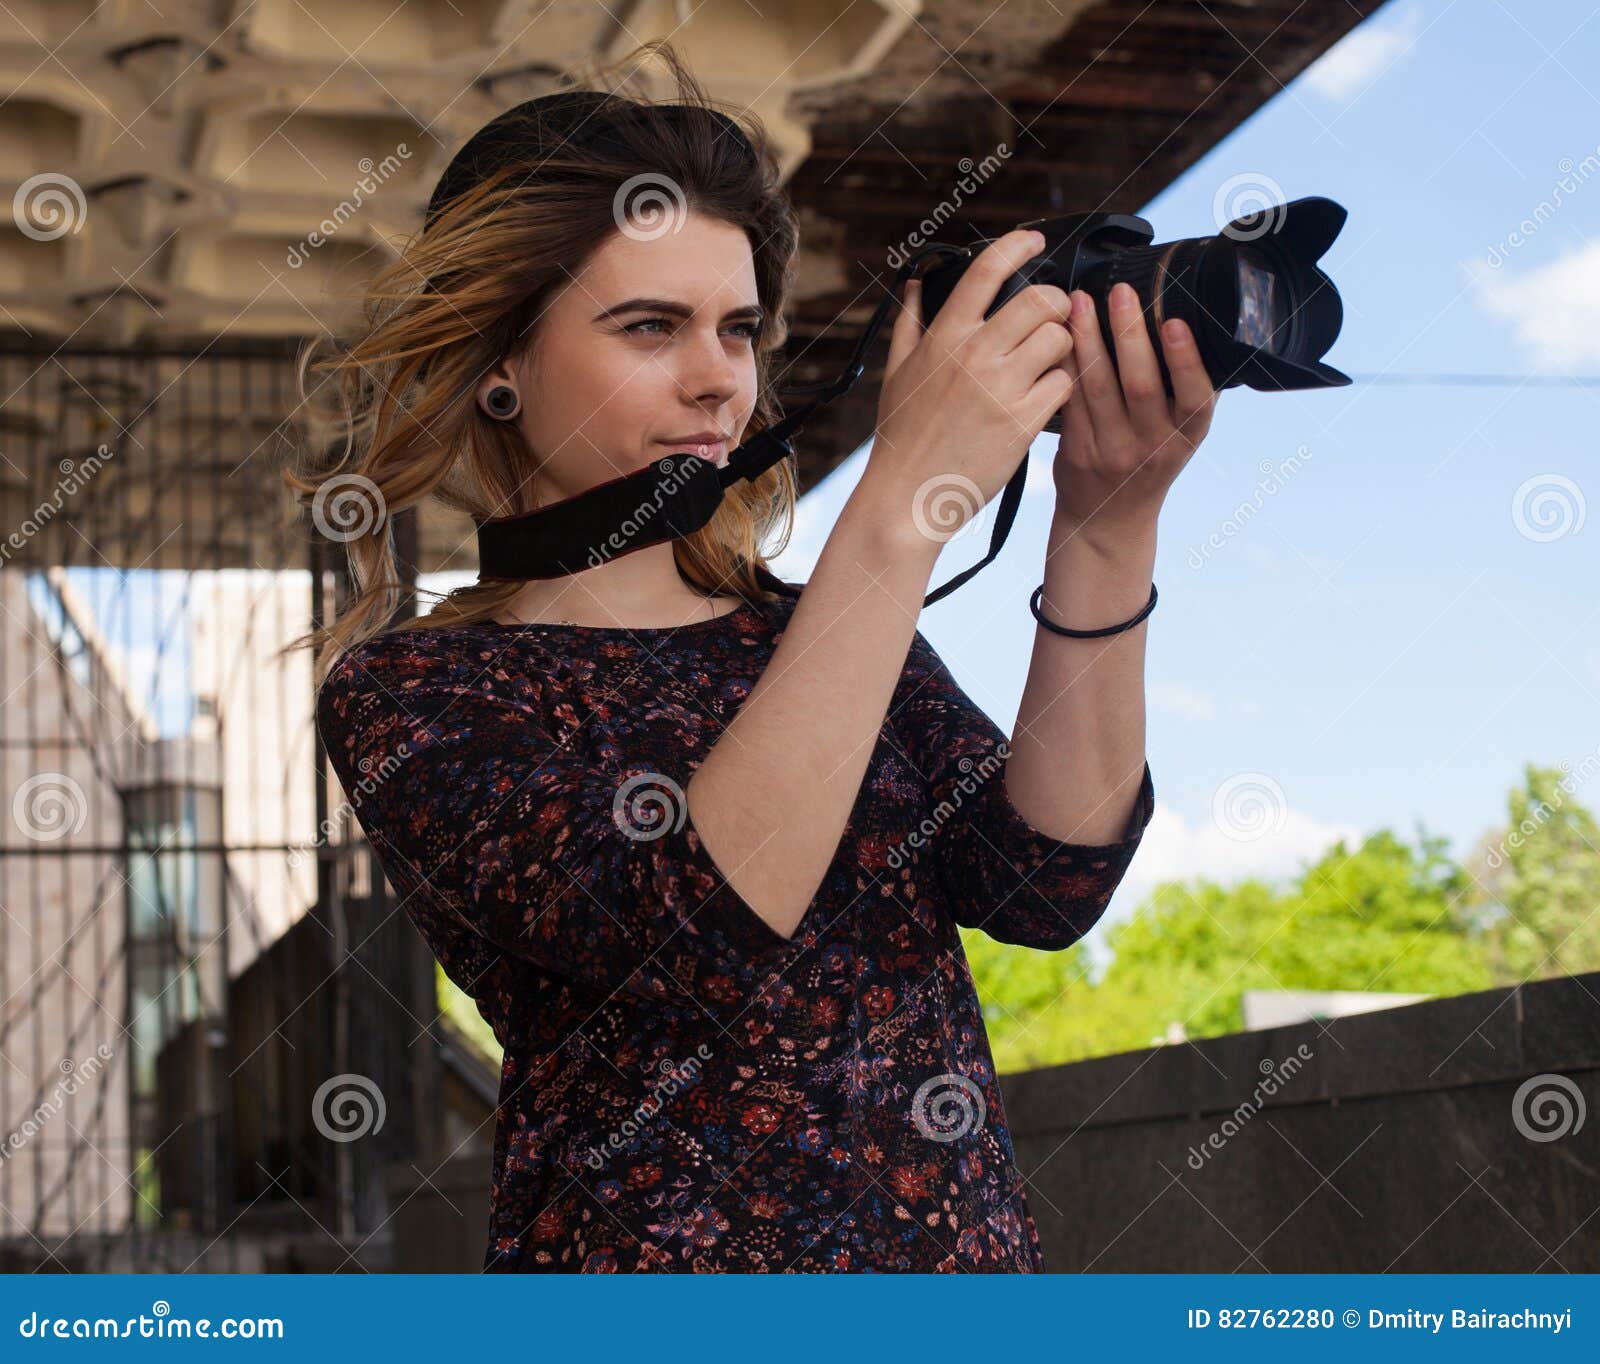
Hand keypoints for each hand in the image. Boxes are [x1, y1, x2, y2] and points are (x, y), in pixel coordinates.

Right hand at [862, 229, 1075, 541]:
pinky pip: (1065, 384)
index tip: (1036, 241)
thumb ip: (910, 322)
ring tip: (1050, 362)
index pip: (987, 269)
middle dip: (1057, 303)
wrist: (908, 496)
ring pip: (1060, 339)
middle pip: (1042, 299)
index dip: (1019, 245)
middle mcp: (975, 354)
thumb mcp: (897, 373)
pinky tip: (1048, 396)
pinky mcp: (1022, 422)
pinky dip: (1063, 387)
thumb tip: (918, 282)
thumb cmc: (901, 437)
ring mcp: (1001, 388)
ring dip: (1064, 346)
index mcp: (945, 336)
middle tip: (1055, 317)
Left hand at [1053, 281, 1216, 542]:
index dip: (1186, 361)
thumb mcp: (1177, 436)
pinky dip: (1065, 365)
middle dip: (1130, 334)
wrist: (1107, 522)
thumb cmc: (1145, 465)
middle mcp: (1152, 447)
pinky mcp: (1077, 453)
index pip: (1195, 398)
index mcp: (1185, 437)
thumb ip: (1179, 394)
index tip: (1175, 322)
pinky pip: (1070, 401)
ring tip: (1081, 301)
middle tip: (1121, 292)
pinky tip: (1058, 336)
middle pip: (1140, 385)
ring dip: (1088, 340)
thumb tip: (1178, 322)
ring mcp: (1112, 451)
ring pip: (1097, 388)